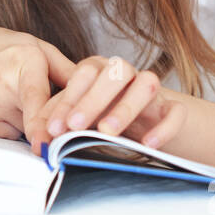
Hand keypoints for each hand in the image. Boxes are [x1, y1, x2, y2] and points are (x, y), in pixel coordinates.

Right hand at [0, 26, 77, 145]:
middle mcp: (5, 80)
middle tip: (50, 147)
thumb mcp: (36, 48)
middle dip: (46, 130)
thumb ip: (67, 70)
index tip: (47, 145)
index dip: (42, 123)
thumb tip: (99, 90)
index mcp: (25, 58)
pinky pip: (9, 133)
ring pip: (24, 128)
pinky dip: (11, 125)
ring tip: (12, 97)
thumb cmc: (5, 51)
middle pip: (36, 118)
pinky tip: (0, 105)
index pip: (36, 96)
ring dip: (27, 122)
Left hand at [32, 55, 185, 153]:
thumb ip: (58, 123)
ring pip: (148, 84)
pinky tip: (148, 145)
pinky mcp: (174, 109)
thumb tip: (39, 141)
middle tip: (75, 126)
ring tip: (107, 132)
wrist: (147, 123)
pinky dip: (164, 127)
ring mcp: (153, 90)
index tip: (54, 128)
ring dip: (126, 107)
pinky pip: (176, 112)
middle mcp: (128, 74)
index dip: (68, 100)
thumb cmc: (103, 115)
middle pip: (116, 71)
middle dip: (93, 98)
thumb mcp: (79, 117)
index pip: (84, 74)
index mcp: (101, 70)